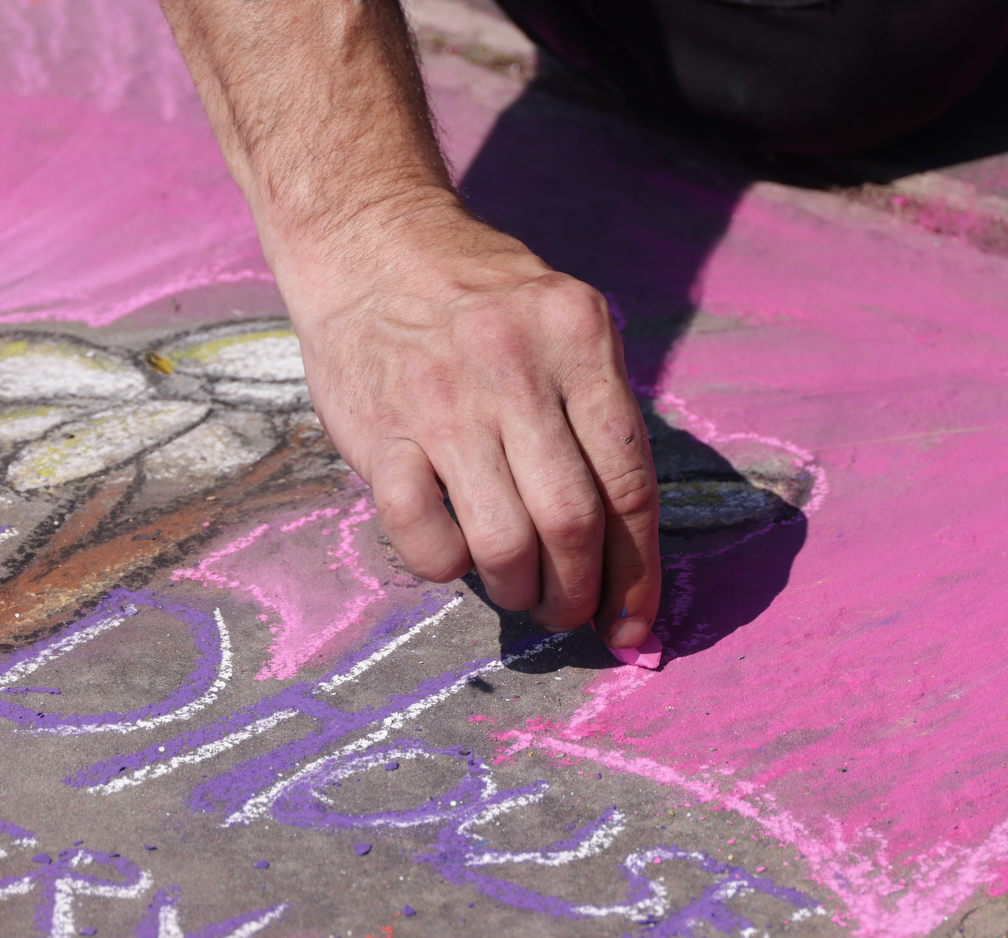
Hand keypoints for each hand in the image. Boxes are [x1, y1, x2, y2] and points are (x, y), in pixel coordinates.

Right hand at [282, 204, 660, 647]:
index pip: (629, 482)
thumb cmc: (480, 301)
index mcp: (581, 340)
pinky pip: (422, 531)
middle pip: (572, 522)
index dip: (637, 572)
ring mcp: (444, 400)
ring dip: (517, 589)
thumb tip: (626, 545)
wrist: (370, 242)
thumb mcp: (562, 324)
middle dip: (577, 593)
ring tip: (516, 591)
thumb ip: (595, 413)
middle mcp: (518, 368)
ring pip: (503, 539)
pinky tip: (453, 556)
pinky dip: (446, 565)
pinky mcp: (380, 430)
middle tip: (568, 613)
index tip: (634, 624)